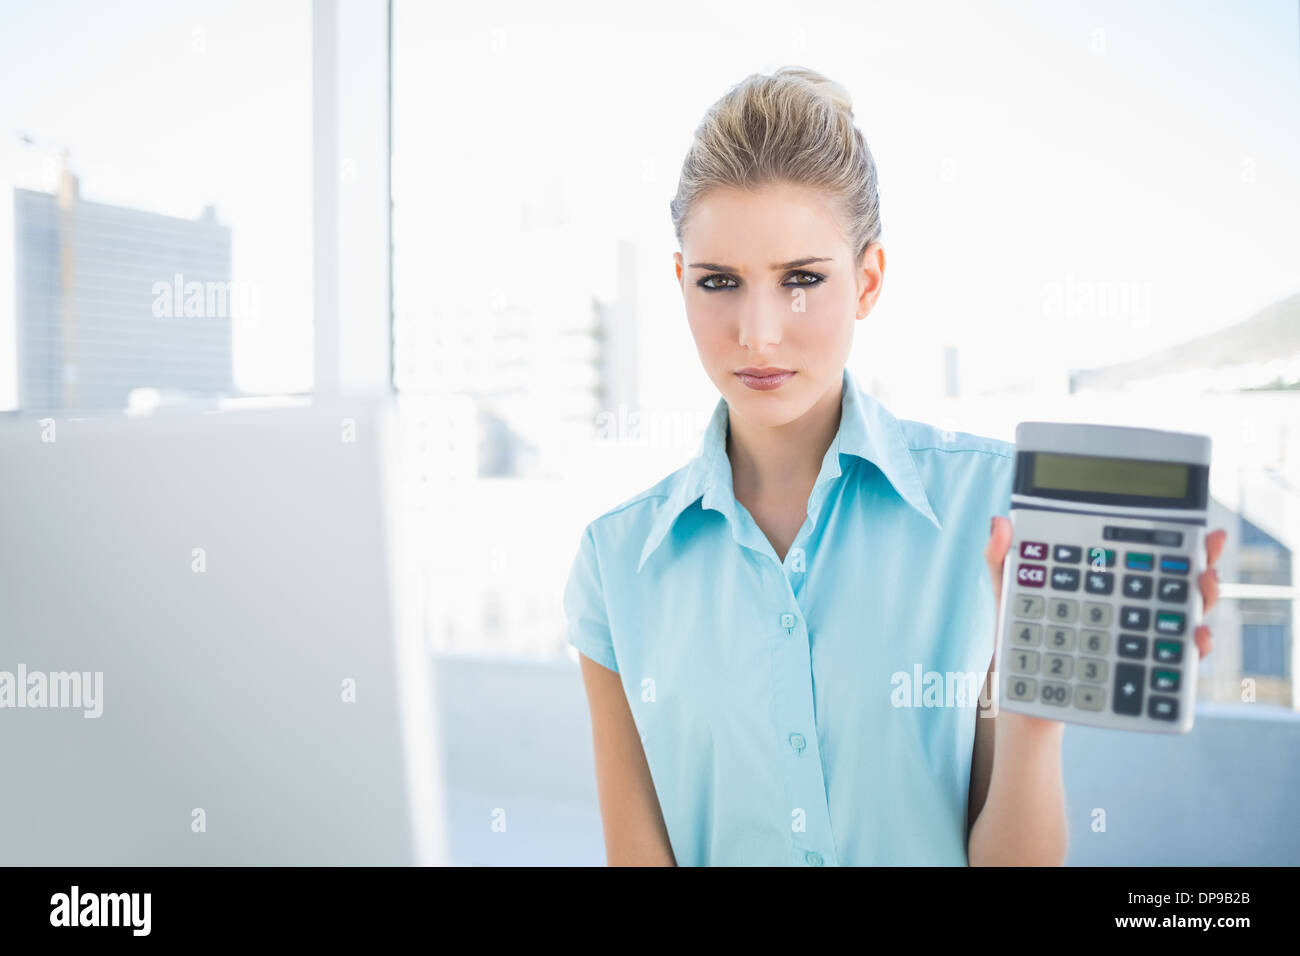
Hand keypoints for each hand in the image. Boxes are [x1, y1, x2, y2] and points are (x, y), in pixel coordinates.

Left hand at [982, 519, 1228, 732]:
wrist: (1023, 689)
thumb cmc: (1021, 634)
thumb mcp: (1009, 594)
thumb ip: (1003, 558)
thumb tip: (1000, 522)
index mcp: (1105, 578)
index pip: (1148, 551)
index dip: (1178, 538)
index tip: (1200, 531)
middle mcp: (1132, 604)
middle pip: (1179, 580)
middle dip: (1202, 567)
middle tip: (1207, 564)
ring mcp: (1141, 636)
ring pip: (1185, 614)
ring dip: (1204, 601)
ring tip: (1204, 591)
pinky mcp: (1143, 669)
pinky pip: (1177, 660)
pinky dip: (1192, 647)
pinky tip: (1196, 639)